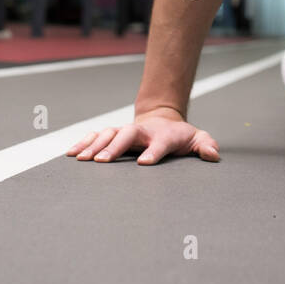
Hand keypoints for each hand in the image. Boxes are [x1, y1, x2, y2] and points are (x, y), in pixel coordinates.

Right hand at [65, 107, 219, 165]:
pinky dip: (83, 142)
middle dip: (115, 147)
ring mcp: (125, 130)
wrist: (162, 119)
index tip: (144, 164)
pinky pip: (95, 136)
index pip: (160, 143)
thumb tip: (213, 154)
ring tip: (81, 159)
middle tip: (102, 162)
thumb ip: (205, 145)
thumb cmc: (180, 136)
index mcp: (164, 135)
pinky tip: (71, 153)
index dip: (154, 152)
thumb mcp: (196, 139)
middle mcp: (142, 131)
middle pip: (127, 136)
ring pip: (108, 134)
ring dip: (94, 145)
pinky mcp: (112, 134)